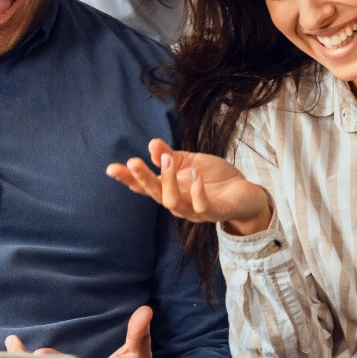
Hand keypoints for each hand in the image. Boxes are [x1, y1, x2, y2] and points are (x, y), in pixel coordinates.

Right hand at [106, 137, 271, 235]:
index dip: (128, 179)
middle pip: (155, 194)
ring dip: (167, 181)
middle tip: (133, 162)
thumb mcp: (189, 162)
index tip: (111, 168)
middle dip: (142, 179)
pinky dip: (197, 191)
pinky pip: (202, 207)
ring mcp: (195, 211)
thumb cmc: (214, 179)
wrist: (245, 193)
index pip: (144, 186)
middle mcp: (178, 203)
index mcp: (170, 190)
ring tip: (168, 160)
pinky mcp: (215, 212)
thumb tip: (152, 145)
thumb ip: (170, 156)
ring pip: (173, 203)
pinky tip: (195, 174)